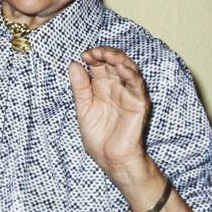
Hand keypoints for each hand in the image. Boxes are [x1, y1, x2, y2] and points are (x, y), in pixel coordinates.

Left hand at [68, 47, 150, 180]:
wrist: (110, 159)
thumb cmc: (98, 137)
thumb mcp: (83, 109)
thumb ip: (80, 87)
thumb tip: (72, 64)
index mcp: (102, 86)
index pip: (99, 64)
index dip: (93, 56)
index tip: (83, 55)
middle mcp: (117, 86)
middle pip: (114, 62)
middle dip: (104, 53)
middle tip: (94, 52)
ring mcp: (129, 93)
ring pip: (127, 68)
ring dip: (118, 58)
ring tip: (107, 54)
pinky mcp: (139, 103)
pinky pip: (136, 85)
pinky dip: (130, 74)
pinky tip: (121, 68)